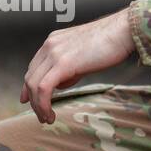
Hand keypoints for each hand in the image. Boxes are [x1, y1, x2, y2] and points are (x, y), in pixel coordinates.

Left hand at [20, 9, 134, 123]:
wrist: (123, 31)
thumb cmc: (110, 43)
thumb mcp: (82, 55)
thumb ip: (69, 67)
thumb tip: (61, 83)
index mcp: (53, 41)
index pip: (33, 67)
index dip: (28, 87)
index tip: (28, 101)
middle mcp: (49, 45)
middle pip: (30, 77)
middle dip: (33, 100)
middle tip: (42, 116)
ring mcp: (54, 53)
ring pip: (34, 85)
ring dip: (38, 106)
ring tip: (47, 119)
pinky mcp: (63, 63)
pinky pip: (44, 88)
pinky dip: (43, 104)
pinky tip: (50, 114)